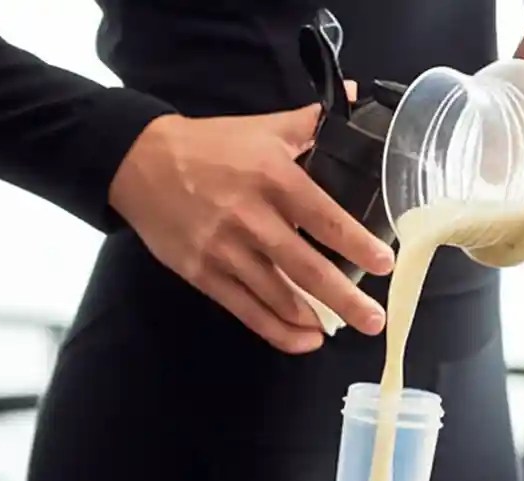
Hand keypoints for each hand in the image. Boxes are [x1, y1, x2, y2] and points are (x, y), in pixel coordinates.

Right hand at [108, 89, 392, 353]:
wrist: (139, 162)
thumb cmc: (210, 146)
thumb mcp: (263, 126)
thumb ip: (311, 123)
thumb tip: (356, 97)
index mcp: (273, 178)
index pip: (323, 218)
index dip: (356, 245)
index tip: (383, 265)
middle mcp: (251, 218)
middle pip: (305, 268)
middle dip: (344, 299)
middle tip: (375, 320)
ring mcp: (225, 250)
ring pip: (276, 295)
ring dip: (312, 320)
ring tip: (344, 331)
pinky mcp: (203, 273)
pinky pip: (246, 310)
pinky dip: (277, 330)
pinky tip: (304, 340)